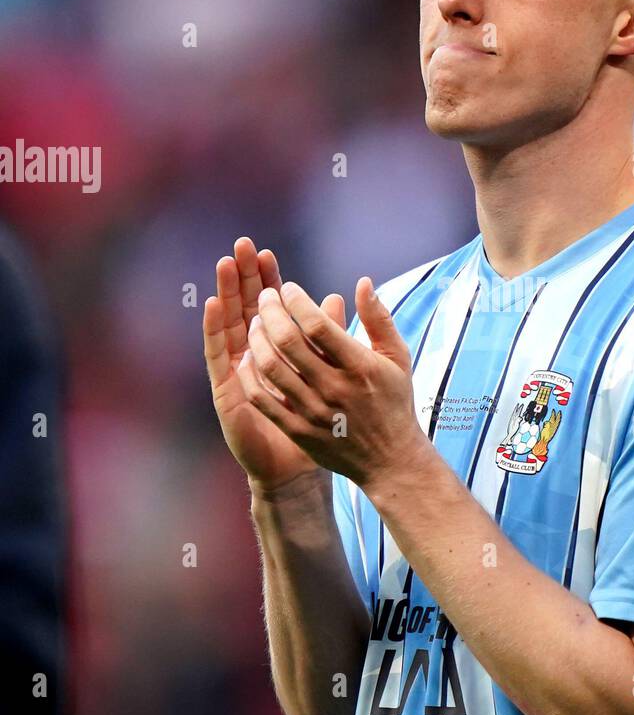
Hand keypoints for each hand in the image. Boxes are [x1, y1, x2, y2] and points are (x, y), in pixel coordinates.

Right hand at [203, 237, 343, 493]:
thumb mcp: (332, 373)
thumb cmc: (317, 422)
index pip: (270, 306)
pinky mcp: (226, 389)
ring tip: (226, 265)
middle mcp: (253, 355)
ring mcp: (237, 371)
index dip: (268, 280)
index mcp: (280, 351)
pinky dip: (213, 329)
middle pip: (245, 307)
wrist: (297, 469)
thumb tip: (340, 297)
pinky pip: (218, 356)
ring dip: (226, 293)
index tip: (268, 254)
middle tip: (242, 245)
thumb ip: (331, 335)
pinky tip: (213, 306)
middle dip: (243, 277)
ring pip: (229, 324)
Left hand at [237, 275, 424, 490]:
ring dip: (257, 340)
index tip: (287, 288)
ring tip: (255, 323)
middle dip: (270, 312)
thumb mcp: (397, 358)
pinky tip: (249, 358)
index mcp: (359, 367)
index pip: (318, 326)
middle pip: (288, 343)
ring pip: (271, 368)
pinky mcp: (298, 431)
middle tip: (263, 297)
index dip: (297, 302)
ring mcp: (314, 412)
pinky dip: (250, 375)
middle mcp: (334, 388)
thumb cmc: (393, 402)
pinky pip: (263, 399)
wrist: (389, 460)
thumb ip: (379, 319)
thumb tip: (363, 282)